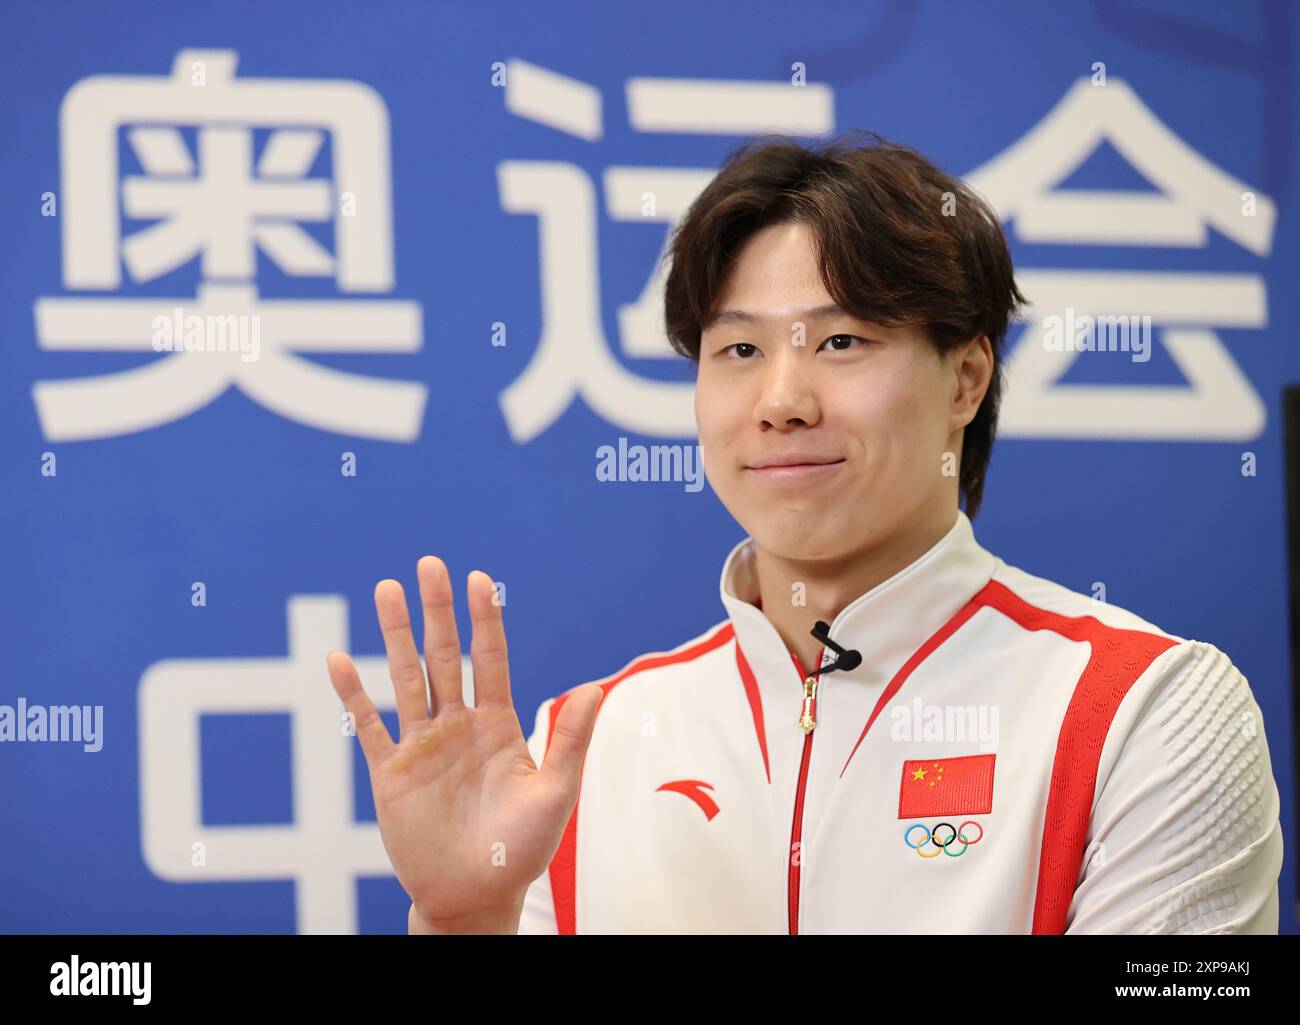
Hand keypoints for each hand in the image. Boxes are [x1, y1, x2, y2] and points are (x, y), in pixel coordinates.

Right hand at [325, 557, 602, 932]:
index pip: (491, 660)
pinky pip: (367, 725)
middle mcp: (458, 726)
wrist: (474, 896)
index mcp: (499, 725)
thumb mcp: (554, 793)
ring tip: (386, 587)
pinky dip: (352, 693)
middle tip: (430, 564)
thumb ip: (569, 740)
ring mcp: (422, 745)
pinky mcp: (390, 772)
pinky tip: (338, 659)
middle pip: (445, 656)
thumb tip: (593, 688)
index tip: (478, 579)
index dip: (484, 620)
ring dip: (394, 634)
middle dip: (437, 611)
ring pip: (405, 677)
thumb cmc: (520, 849)